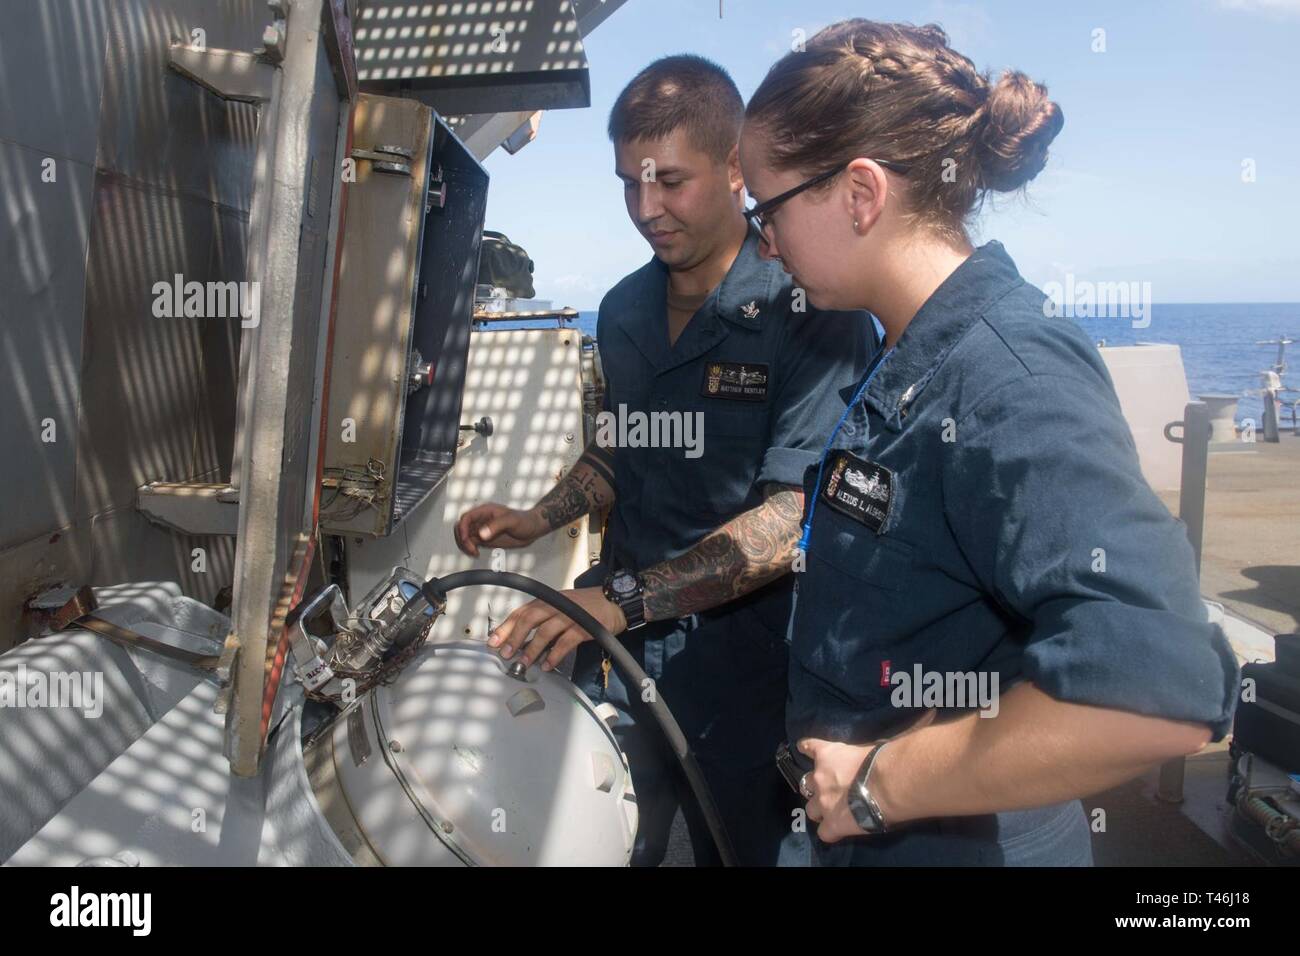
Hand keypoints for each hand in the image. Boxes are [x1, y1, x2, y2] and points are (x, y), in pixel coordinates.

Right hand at [454, 502, 545, 556]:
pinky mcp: (485, 539)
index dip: (463, 528)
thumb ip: (496, 526)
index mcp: (485, 511)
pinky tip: (476, 553)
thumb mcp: (511, 521)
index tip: (466, 539)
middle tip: (471, 548)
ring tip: (474, 552)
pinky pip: (471, 543)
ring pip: (464, 536)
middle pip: (461, 527)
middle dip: (462, 539)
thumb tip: (481, 534)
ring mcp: (482, 529)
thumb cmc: (525, 520)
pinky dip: (469, 549)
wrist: (533, 529)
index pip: (466, 517)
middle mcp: (481, 519)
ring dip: (465, 545)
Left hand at [487, 586, 626, 670]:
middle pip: (530, 618)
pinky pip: (566, 642)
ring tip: (524, 663)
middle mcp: (557, 605)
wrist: (616, 601)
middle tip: (505, 654)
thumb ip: (544, 619)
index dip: (506, 626)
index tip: (493, 641)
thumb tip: (522, 640)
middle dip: (514, 636)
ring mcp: (571, 615)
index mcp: (549, 600)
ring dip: (532, 648)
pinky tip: (547, 665)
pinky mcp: (584, 626)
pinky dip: (555, 654)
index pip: (522, 611)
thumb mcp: (563, 606)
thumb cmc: (587, 606)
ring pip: (546, 631)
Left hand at [799, 710, 933, 842]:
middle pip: (807, 783)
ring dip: (820, 809)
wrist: (888, 784)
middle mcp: (820, 777)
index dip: (806, 748)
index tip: (803, 748)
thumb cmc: (884, 757)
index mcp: (828, 753)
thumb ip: (879, 739)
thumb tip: (923, 713)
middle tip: (830, 789)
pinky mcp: (833, 825)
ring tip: (832, 812)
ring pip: (811, 809)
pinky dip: (831, 831)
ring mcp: (823, 803)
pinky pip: (825, 833)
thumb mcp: (877, 741)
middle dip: (817, 786)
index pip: (809, 746)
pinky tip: (838, 831)